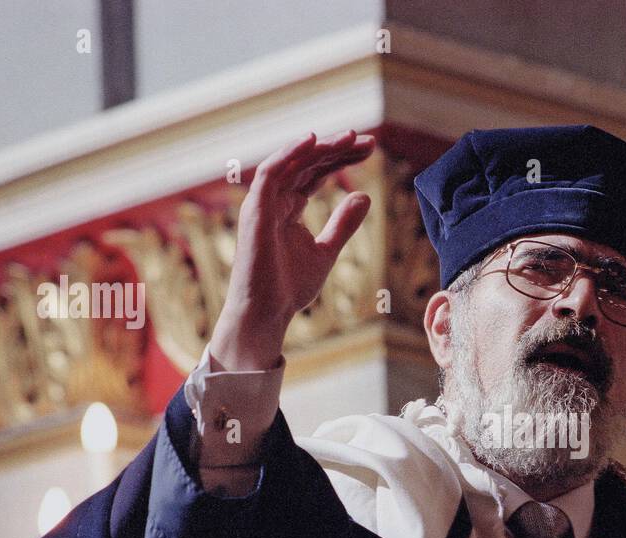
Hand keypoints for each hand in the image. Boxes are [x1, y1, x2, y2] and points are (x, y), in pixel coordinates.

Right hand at [211, 129, 375, 369]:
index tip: (371, 150)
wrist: (268, 313)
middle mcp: (275, 200)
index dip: (342, 158)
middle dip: (337, 149)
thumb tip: (364, 196)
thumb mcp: (327, 251)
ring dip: (320, 146)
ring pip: (291, 162)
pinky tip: (313, 140)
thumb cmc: (290, 287)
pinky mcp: (255, 209)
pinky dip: (289, 154)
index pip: (316, 173)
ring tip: (350, 137)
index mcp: (289, 207)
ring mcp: (263, 203)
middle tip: (367, 141)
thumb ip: (343, 224)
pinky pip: (270, 173)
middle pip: (307, 163)